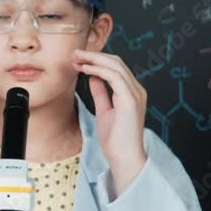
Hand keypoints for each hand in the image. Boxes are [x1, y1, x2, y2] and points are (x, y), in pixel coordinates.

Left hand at [72, 50, 148, 196]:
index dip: (96, 60)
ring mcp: (135, 94)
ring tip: (77, 58)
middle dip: (94, 55)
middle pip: (116, 62)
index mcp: (131, 93)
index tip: (77, 60)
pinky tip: (85, 69)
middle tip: (74, 53)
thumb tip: (94, 78)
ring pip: (116, 66)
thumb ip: (101, 93)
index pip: (115, 68)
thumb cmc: (115, 139)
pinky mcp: (131, 100)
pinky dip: (99, 70)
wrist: (123, 157)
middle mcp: (136, 90)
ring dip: (94, 59)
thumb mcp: (104, 111)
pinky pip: (115, 77)